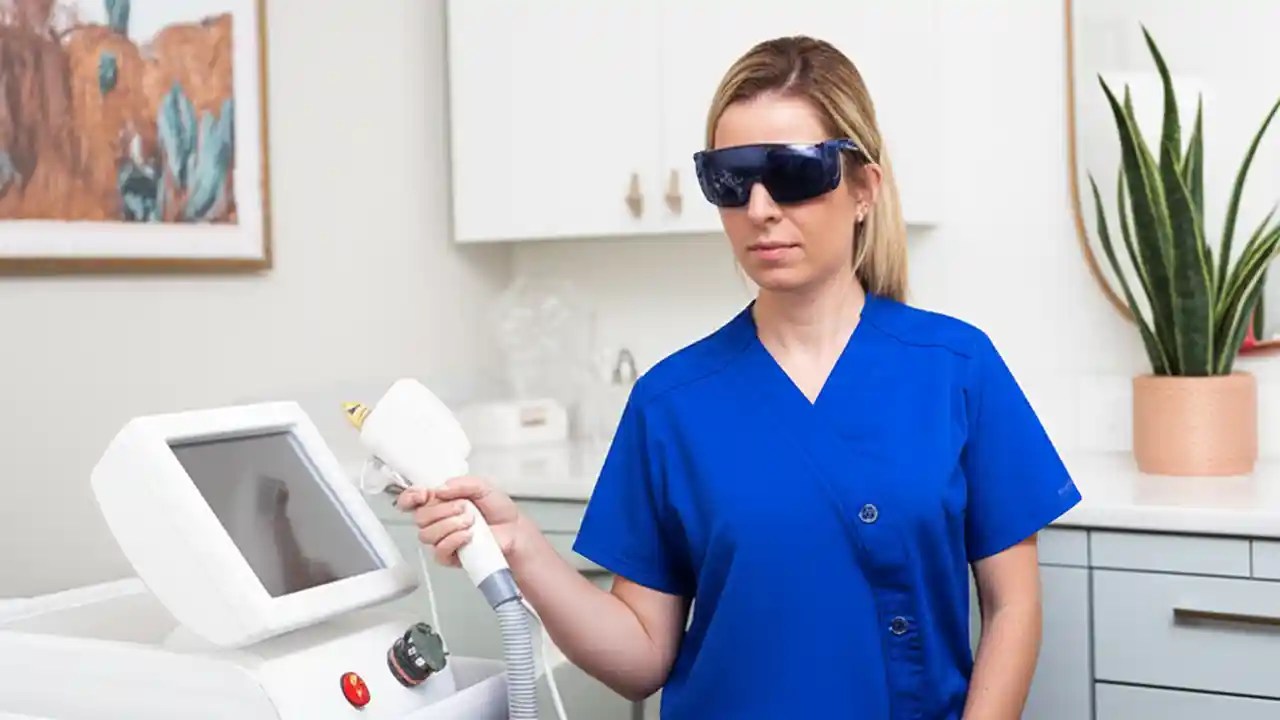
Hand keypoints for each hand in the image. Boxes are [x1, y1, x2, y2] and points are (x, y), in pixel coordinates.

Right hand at [395, 475, 528, 567]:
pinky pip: (439, 551)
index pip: (412, 499)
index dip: (410, 497)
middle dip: (442, 510)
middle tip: (464, 507)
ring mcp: (441, 539)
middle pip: (419, 517)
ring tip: (470, 521)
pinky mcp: (449, 557)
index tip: (422, 495)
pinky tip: (468, 536)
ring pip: (426, 534)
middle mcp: (436, 520)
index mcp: (439, 501)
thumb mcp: (482, 487)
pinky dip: (453, 540)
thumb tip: (439, 489)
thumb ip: (461, 483)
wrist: (513, 530)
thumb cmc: (497, 509)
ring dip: (449, 525)